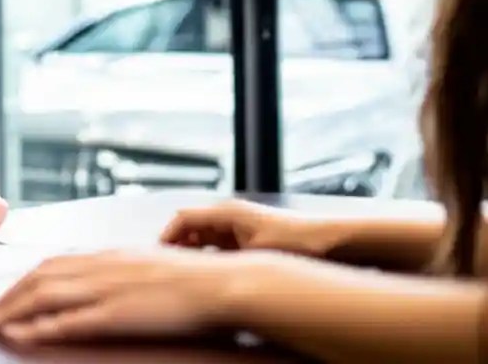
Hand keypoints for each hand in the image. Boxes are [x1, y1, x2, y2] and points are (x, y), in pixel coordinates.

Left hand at [0, 248, 247, 344]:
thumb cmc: (198, 278)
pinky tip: (18, 334)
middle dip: (5, 298)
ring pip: (42, 297)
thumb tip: (107, 282)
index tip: (3, 296)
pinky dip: (37, 327)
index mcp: (108, 255)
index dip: (22, 281)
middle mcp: (100, 266)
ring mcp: (106, 289)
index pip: (51, 264)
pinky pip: (66, 321)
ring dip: (9, 312)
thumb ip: (124, 273)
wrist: (224, 282)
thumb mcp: (151, 267)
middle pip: (37, 278)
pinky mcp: (116, 313)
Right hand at [160, 199, 332, 258]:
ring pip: (201, 239)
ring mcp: (236, 227)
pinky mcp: (245, 239)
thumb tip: (195, 265)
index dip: (166, 236)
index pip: (183, 218)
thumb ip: (222, 255)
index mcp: (226, 212)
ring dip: (190, 253)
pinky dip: (206, 258)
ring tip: (183, 274)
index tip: (157, 256)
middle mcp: (228, 217)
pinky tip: (207, 274)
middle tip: (166, 268)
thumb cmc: (296, 240)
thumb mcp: (255, 251)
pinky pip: (215, 247)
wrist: (329, 241)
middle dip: (175, 246)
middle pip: (188, 228)